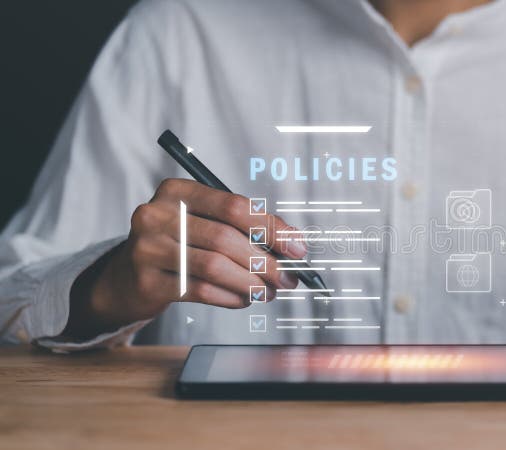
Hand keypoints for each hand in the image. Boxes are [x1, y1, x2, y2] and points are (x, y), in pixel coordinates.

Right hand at [64, 178, 304, 337]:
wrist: (126, 278)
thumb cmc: (178, 245)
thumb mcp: (204, 224)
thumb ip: (244, 228)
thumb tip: (293, 246)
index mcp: (177, 191)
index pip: (235, 206)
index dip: (272, 229)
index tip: (298, 249)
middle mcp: (157, 214)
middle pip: (227, 238)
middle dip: (266, 262)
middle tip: (289, 278)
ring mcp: (148, 248)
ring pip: (215, 267)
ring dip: (252, 283)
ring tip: (269, 292)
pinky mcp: (147, 281)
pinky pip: (202, 290)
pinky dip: (231, 297)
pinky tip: (244, 299)